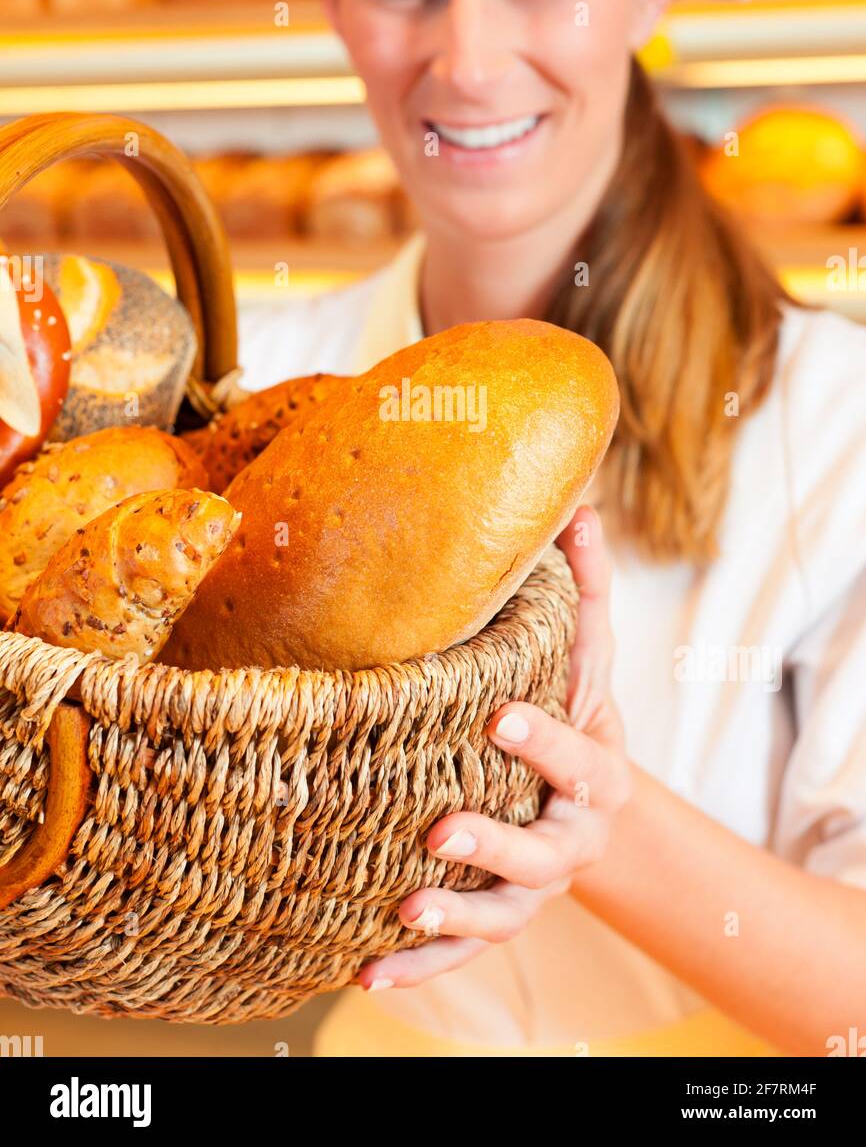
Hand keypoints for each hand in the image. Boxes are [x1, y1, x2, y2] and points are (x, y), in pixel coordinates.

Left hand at [355, 505, 630, 990]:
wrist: (594, 809)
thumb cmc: (578, 715)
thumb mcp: (588, 659)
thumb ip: (586, 590)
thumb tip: (576, 506)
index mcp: (594, 770)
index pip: (576, 757)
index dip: (545, 741)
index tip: (501, 718)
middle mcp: (569, 836)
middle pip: (539, 850)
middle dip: (492, 843)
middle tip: (438, 829)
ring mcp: (535, 887)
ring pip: (501, 914)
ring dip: (453, 918)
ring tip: (403, 908)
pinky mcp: (498, 919)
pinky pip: (462, 953)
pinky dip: (418, 969)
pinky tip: (364, 974)